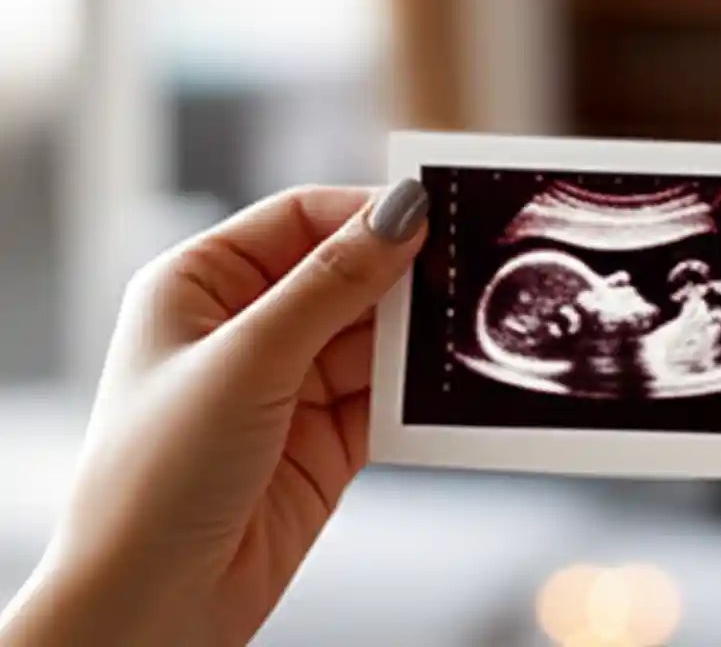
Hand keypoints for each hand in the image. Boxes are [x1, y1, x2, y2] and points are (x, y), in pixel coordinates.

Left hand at [0, 181, 428, 645]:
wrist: (152, 605)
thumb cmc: (155, 476)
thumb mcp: (247, 359)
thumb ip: (332, 284)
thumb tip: (400, 215)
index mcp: (201, 285)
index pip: (299, 221)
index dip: (366, 214)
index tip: (434, 214)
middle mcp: (245, 328)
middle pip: (347, 275)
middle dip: (403, 277)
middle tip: (468, 270)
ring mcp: (288, 386)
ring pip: (374, 339)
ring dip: (416, 338)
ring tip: (469, 329)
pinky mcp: (325, 441)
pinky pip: (386, 398)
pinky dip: (418, 392)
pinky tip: (448, 384)